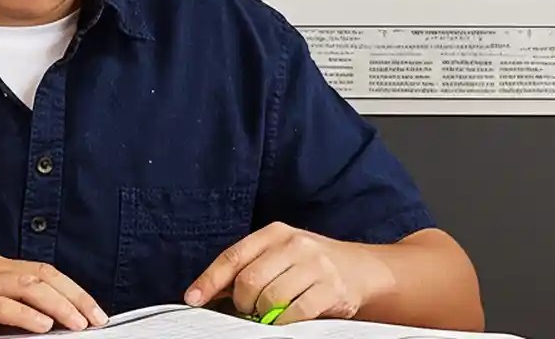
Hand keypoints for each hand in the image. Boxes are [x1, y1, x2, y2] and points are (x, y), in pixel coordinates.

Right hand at [0, 252, 108, 338]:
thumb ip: (13, 311)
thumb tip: (51, 324)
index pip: (45, 272)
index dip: (74, 290)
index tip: (95, 310)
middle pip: (44, 275)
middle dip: (75, 296)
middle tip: (96, 318)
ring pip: (28, 286)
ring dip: (58, 306)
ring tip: (78, 323)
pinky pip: (0, 305)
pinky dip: (25, 314)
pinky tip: (43, 326)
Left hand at [183, 222, 393, 324]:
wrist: (361, 269)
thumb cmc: (312, 264)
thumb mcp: (280, 255)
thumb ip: (248, 267)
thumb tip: (206, 291)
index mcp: (276, 232)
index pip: (233, 256)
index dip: (209, 280)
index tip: (193, 299)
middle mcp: (295, 244)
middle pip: (249, 281)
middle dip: (243, 302)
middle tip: (250, 309)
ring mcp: (315, 265)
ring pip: (270, 299)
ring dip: (265, 314)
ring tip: (273, 312)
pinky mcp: (330, 289)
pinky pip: (294, 313)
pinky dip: (284, 323)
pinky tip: (288, 319)